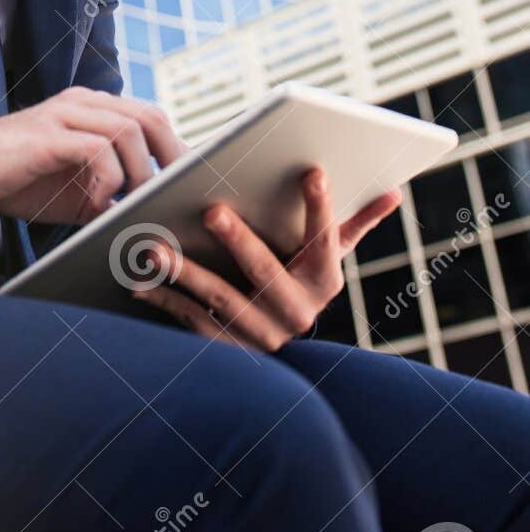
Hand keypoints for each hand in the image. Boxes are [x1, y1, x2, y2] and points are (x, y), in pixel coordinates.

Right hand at [0, 88, 188, 224]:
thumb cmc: (18, 179)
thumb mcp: (75, 190)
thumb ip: (110, 192)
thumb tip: (149, 214)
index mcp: (92, 109)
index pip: (150, 116)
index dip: (175, 148)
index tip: (188, 183)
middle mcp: (83, 103)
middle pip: (149, 115)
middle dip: (170, 157)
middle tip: (170, 194)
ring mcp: (65, 115)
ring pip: (128, 129)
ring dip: (138, 172)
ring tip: (129, 202)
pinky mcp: (48, 135)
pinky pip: (96, 149)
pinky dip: (107, 180)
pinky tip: (96, 203)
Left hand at [131, 166, 401, 351]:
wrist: (272, 362)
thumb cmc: (294, 279)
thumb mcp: (324, 256)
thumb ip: (354, 224)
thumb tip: (392, 190)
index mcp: (324, 281)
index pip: (327, 240)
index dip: (321, 207)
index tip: (312, 169)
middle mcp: (298, 313)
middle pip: (266, 272)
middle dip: (239, 240)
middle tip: (211, 209)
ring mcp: (261, 336)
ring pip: (221, 300)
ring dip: (186, 271)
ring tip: (155, 246)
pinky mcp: (226, 352)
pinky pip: (191, 323)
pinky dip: (163, 299)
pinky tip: (139, 279)